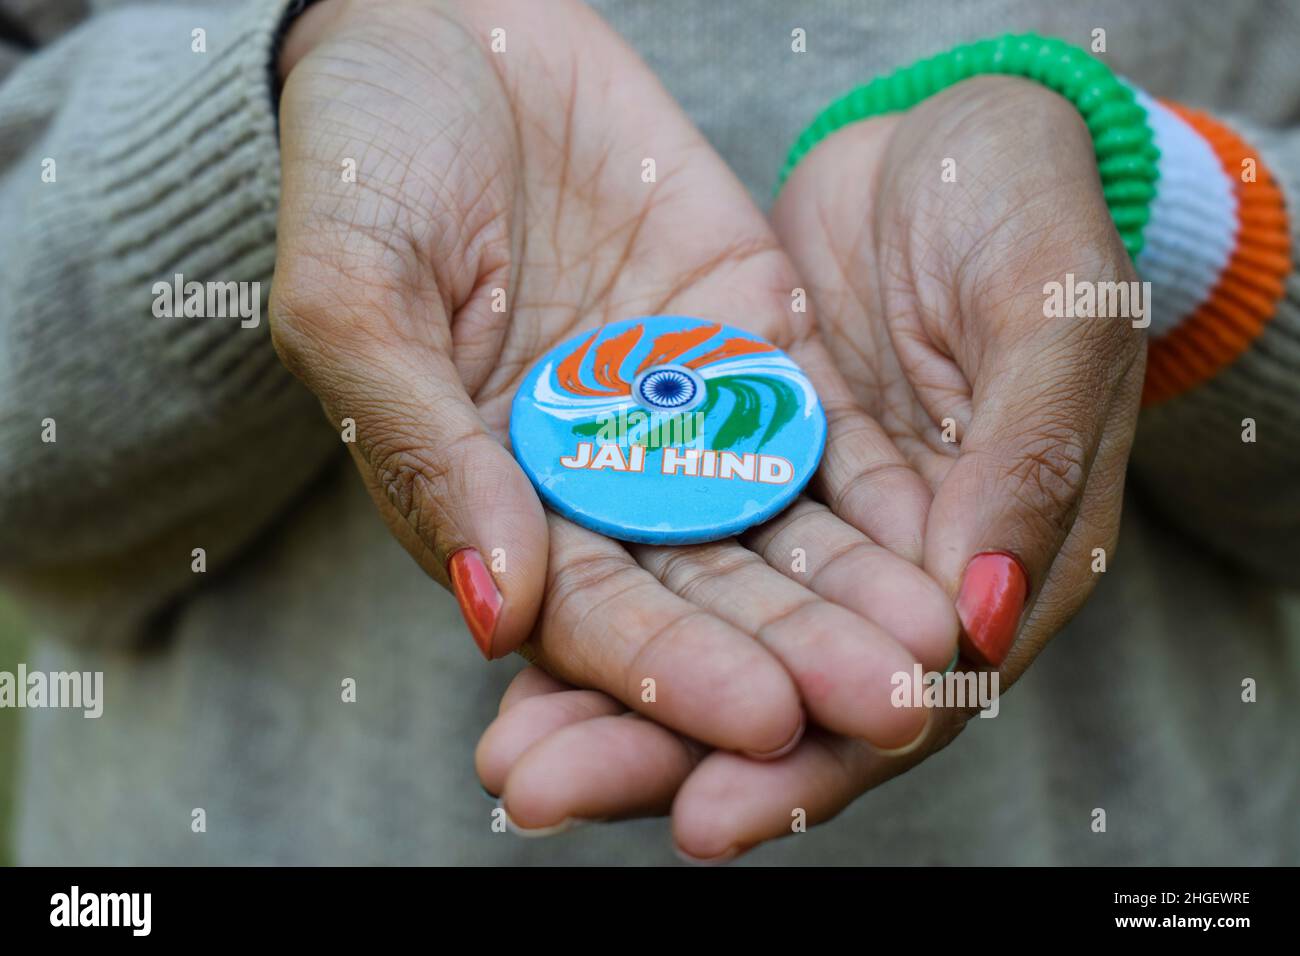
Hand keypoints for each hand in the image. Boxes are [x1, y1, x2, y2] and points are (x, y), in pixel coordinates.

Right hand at [270, 0, 955, 758]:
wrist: (448, 26)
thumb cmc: (363, 155)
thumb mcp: (353, 292)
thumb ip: (422, 448)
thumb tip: (499, 609)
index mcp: (487, 492)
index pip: (582, 609)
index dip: (667, 668)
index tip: (760, 718)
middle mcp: (590, 475)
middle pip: (699, 589)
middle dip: (789, 654)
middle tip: (889, 705)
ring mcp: (676, 410)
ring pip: (771, 524)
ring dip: (851, 592)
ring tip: (935, 649)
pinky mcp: (750, 339)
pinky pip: (817, 419)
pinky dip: (876, 482)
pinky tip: (943, 533)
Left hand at [476, 76, 1143, 858]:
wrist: (953, 129)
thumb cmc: (1033, 206)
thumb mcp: (1052, 314)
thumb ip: (1025, 463)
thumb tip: (973, 628)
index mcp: (995, 562)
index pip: (900, 705)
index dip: (804, 768)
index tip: (703, 817)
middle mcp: (889, 565)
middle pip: (776, 686)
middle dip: (662, 748)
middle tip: (544, 791)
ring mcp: (802, 510)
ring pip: (706, 623)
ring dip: (611, 691)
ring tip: (511, 753)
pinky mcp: (735, 453)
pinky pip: (662, 534)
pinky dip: (601, 580)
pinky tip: (517, 619)